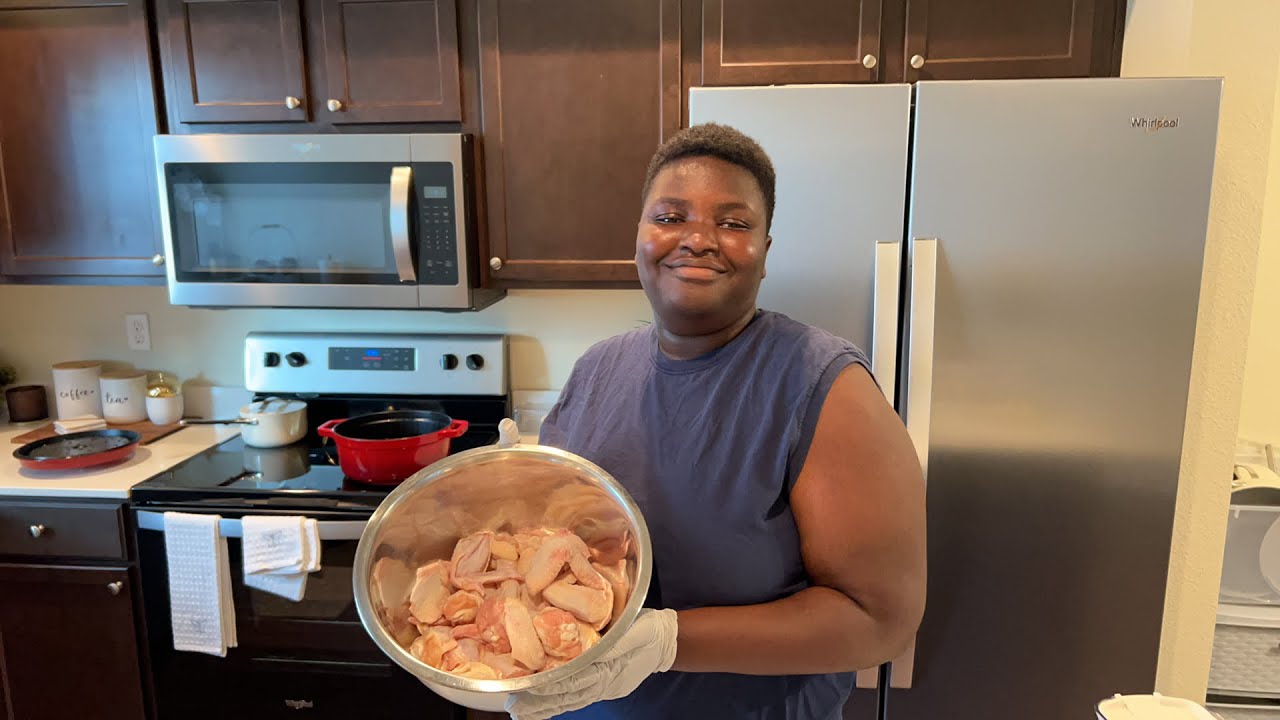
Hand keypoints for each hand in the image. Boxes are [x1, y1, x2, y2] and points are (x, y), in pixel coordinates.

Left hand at [506, 608, 677, 719]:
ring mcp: (601, 686)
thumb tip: (593, 649)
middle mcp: (602, 681)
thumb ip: (615, 642)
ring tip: (520, 713)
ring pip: (569, 699)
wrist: (665, 641)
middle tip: (514, 708)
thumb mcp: (635, 630)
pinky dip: (557, 704)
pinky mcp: (600, 685)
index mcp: (609, 667)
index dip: (552, 685)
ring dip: (544, 707)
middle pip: (567, 695)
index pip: (575, 679)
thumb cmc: (649, 631)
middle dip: (540, 702)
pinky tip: (541, 708)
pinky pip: (576, 696)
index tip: (530, 687)